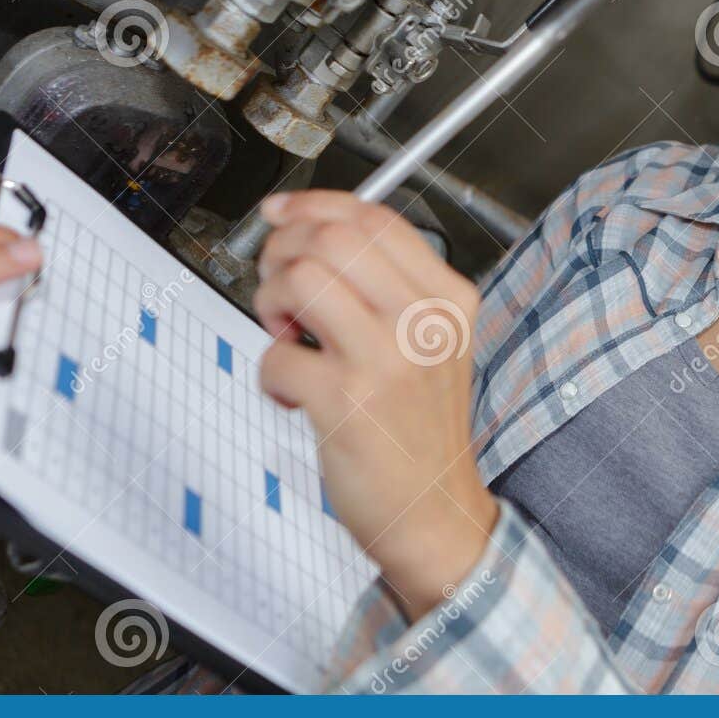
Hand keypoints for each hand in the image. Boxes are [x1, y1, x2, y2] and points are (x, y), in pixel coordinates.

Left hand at [253, 189, 497, 621]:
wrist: (434, 512)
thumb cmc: (420, 429)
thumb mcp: (432, 342)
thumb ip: (387, 286)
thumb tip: (311, 231)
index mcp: (448, 298)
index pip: (374, 217)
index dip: (314, 205)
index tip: (282, 213)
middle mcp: (425, 321)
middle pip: (332, 237)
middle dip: (284, 253)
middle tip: (281, 289)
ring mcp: (388, 360)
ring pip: (302, 278)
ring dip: (272, 301)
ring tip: (287, 335)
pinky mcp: (347, 402)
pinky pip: (277, 357)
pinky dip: (270, 373)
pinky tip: (295, 392)